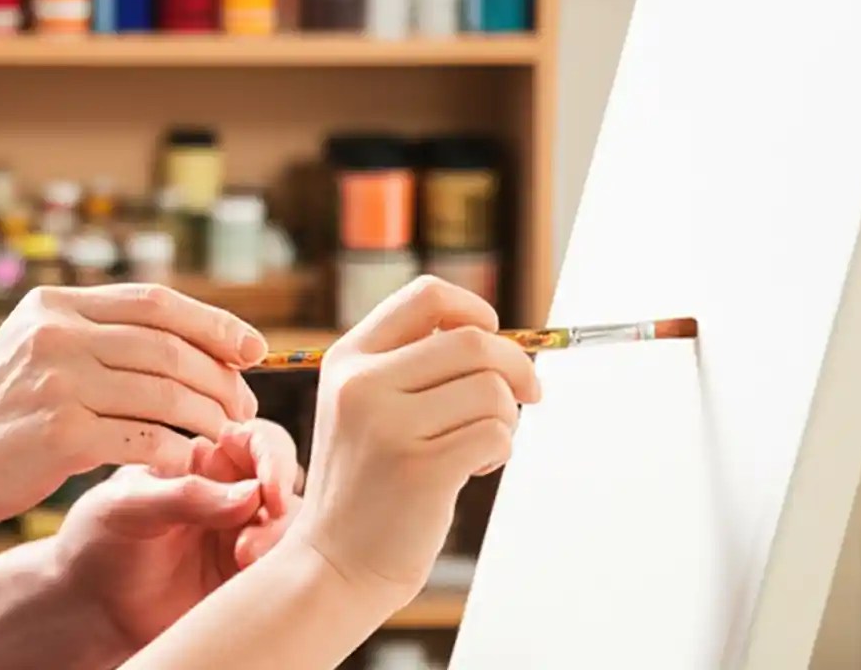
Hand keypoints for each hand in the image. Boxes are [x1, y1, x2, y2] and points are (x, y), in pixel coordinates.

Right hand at [0, 284, 269, 530]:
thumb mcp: (37, 347)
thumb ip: (97, 333)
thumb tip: (187, 335)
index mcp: (57, 305)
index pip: (158, 302)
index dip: (215, 323)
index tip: (254, 348)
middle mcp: (57, 334)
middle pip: (170, 347)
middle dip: (221, 376)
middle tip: (245, 402)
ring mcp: (57, 382)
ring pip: (166, 393)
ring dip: (209, 414)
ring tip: (227, 430)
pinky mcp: (58, 434)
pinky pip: (144, 437)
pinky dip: (177, 448)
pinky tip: (188, 458)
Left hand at [52, 419, 301, 656]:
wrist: (90, 606)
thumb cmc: (99, 540)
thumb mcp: (129, 506)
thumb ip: (185, 495)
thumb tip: (252, 494)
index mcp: (205, 459)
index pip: (257, 439)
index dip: (271, 457)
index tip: (268, 490)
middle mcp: (232, 491)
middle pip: (284, 479)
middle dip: (282, 500)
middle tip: (263, 525)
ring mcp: (244, 533)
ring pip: (292, 523)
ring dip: (280, 536)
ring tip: (245, 556)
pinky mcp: (248, 575)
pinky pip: (283, 564)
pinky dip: (279, 566)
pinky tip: (248, 575)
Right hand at [290, 276, 541, 606]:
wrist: (333, 564)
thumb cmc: (367, 484)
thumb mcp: (364, 408)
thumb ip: (412, 365)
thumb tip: (500, 338)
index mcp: (348, 359)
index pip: (426, 296)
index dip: (475, 310)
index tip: (493, 338)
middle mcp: (362, 384)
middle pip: (474, 342)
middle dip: (516, 368)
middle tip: (527, 397)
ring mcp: (389, 426)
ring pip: (492, 391)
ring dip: (506, 419)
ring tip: (477, 447)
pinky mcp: (421, 469)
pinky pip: (496, 435)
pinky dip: (500, 452)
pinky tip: (471, 470)